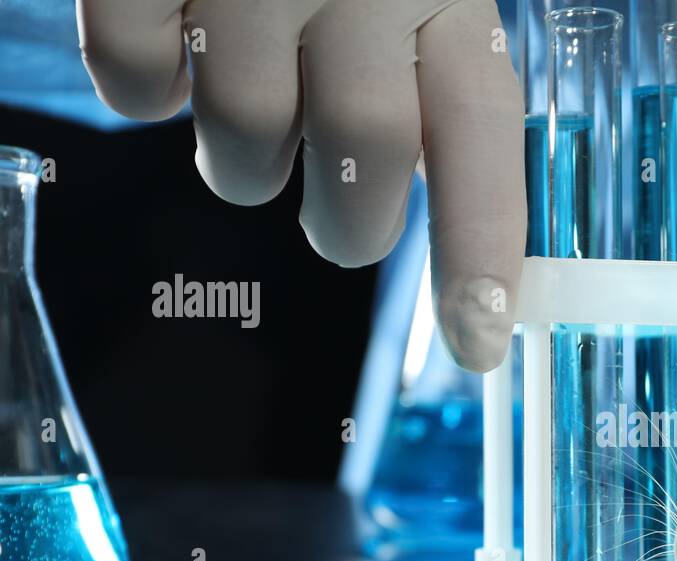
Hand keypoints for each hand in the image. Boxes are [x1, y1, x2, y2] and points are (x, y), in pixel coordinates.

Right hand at [76, 0, 523, 371]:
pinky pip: (133, 83)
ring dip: (244, 163)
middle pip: (363, 158)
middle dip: (349, 227)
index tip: (480, 343)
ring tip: (251, 106)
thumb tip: (426, 190)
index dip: (481, 249)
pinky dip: (144, 89)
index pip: (482, 138)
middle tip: (339, 224)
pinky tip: (171, 41)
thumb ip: (429, 72)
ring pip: (244, 138)